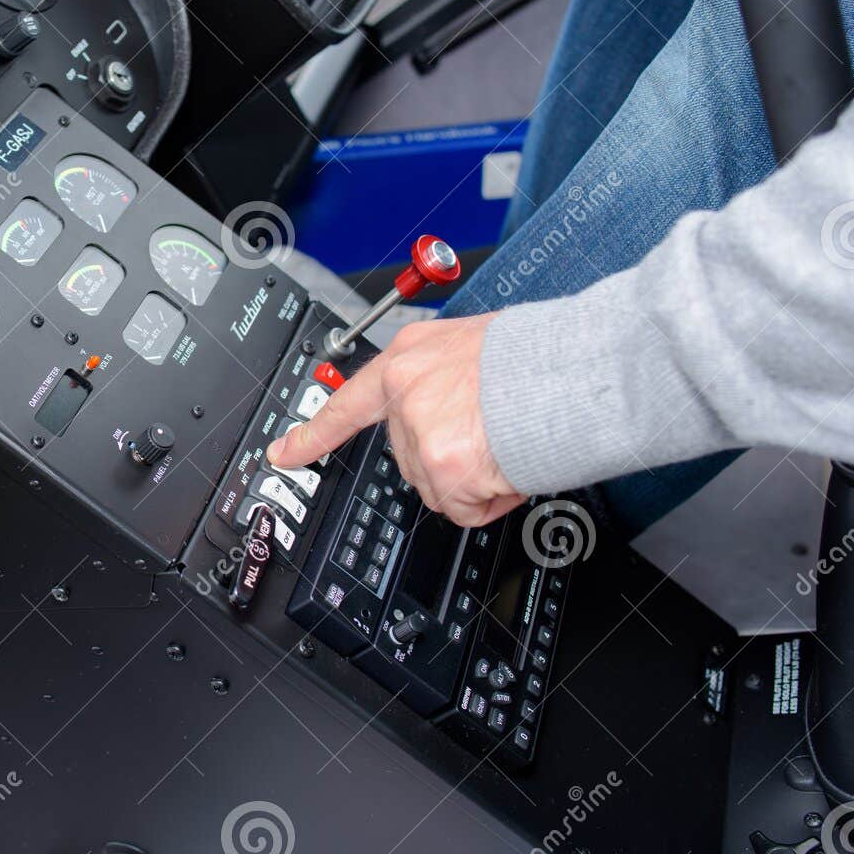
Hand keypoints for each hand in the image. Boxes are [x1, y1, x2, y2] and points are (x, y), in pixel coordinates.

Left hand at [266, 314, 524, 527]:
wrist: (572, 368)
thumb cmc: (537, 355)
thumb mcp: (470, 346)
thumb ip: (439, 377)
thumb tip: (442, 405)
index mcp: (408, 359)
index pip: (346, 404)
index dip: (311, 435)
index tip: (281, 454)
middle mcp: (405, 393)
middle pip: (407, 456)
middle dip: (447, 458)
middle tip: (488, 434)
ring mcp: (420, 432)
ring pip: (436, 485)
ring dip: (472, 479)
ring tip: (505, 443)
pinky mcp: (443, 467)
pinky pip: (463, 508)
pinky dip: (490, 499)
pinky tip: (508, 466)